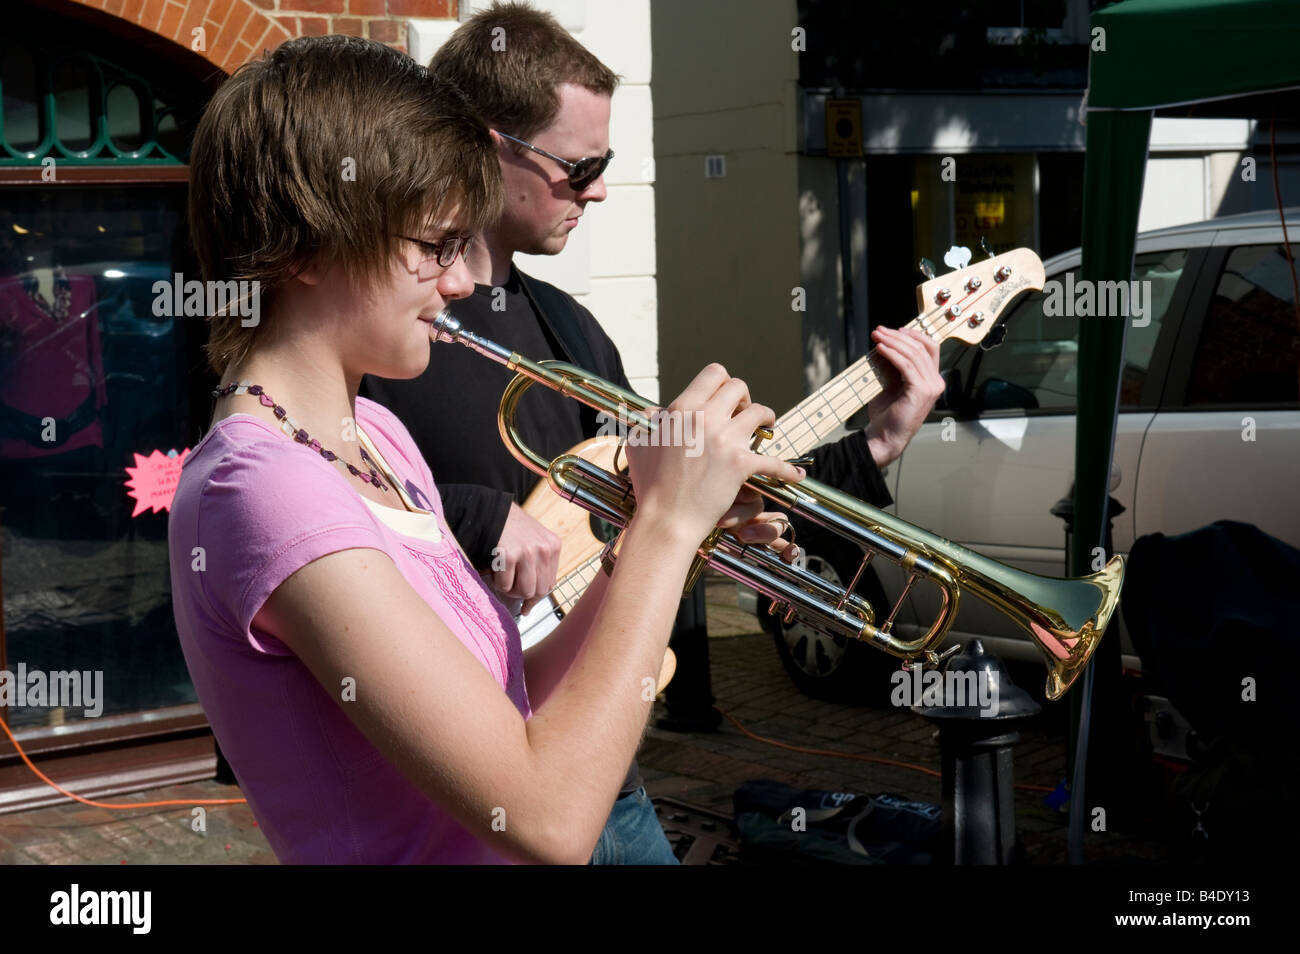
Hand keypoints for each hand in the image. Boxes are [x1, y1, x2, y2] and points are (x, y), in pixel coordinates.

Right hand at [491, 501, 561, 614]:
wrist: (493, 512)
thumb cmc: (512, 528)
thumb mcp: (535, 542)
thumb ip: (539, 566)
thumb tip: (531, 602)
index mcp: (553, 546)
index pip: (550, 583)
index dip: (537, 596)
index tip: (528, 604)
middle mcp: (544, 549)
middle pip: (539, 590)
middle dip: (523, 594)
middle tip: (511, 588)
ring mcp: (528, 552)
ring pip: (525, 591)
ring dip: (511, 591)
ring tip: (503, 579)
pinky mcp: (509, 556)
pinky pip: (506, 585)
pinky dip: (498, 584)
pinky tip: (495, 572)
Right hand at [624, 364, 804, 544]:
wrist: (666, 519)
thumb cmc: (650, 485)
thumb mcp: (639, 444)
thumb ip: (650, 421)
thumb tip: (657, 412)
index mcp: (682, 409)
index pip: (714, 374)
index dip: (723, 383)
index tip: (724, 399)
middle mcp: (706, 419)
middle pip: (739, 387)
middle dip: (744, 398)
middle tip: (742, 415)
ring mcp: (725, 441)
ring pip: (761, 412)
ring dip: (766, 419)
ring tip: (765, 430)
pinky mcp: (741, 465)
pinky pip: (775, 461)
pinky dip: (788, 470)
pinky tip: (796, 474)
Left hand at [864, 326, 945, 466]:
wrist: (884, 436)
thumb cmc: (886, 413)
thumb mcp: (891, 383)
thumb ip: (893, 365)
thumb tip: (886, 343)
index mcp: (932, 380)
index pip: (930, 348)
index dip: (914, 335)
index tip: (895, 330)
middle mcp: (936, 382)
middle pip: (921, 348)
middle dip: (899, 336)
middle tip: (879, 330)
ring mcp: (931, 387)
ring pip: (914, 354)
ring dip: (893, 342)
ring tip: (877, 336)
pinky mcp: (921, 391)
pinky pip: (907, 365)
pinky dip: (893, 354)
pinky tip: (880, 348)